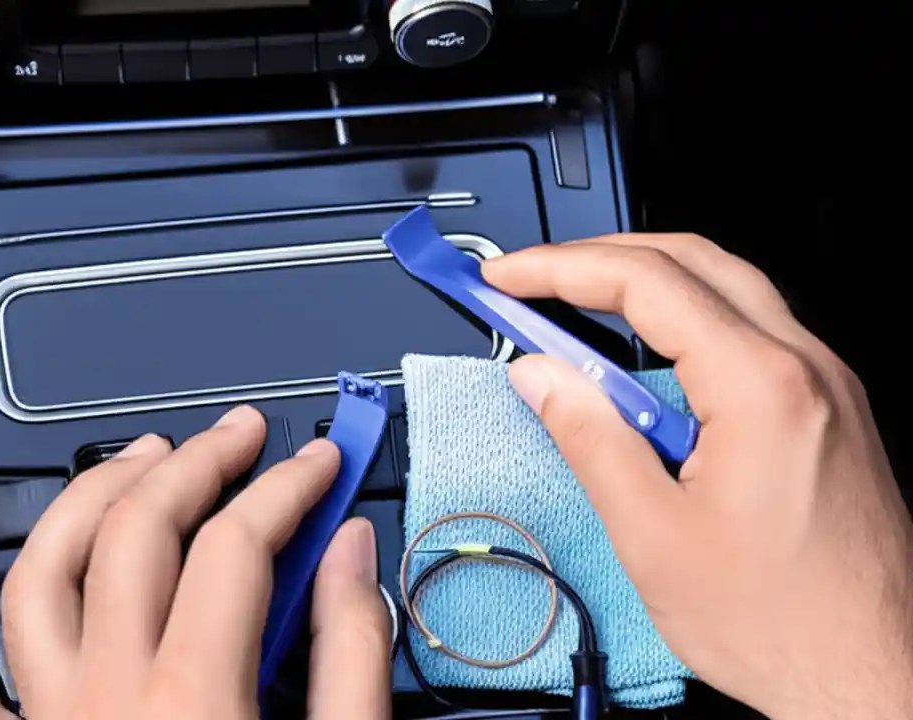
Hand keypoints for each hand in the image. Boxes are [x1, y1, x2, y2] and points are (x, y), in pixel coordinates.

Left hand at [0, 406, 392, 719]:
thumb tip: (349, 555)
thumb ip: (352, 655)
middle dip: (194, 464)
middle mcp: (109, 696)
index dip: (287, 485)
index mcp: (195, 696)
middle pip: (138, 533)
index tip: (318, 461)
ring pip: (42, 579)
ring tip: (132, 463)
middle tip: (237, 434)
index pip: (239, 542)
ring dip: (85, 504)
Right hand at [482, 234, 912, 718]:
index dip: (560, 269)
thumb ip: (590, 439)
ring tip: (571, 313)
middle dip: (597, 257)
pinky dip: (682, 323)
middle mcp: (806, 370)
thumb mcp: (654, 536)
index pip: (646, 283)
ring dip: (641, 284)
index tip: (507, 278)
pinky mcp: (827, 411)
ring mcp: (825, 387)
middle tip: (530, 279)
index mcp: (763, 389)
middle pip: (690, 260)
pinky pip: (748, 332)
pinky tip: (639, 367)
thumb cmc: (786, 625)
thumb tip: (542, 376)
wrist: (872, 675)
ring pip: (724, 287)